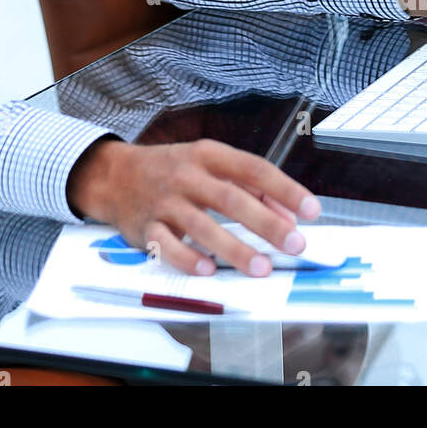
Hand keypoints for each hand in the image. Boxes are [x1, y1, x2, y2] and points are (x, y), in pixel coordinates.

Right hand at [66, 138, 320, 277]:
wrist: (115, 174)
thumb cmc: (173, 170)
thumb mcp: (209, 165)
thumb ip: (250, 187)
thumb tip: (288, 214)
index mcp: (208, 155)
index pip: (253, 168)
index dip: (285, 189)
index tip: (312, 210)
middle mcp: (187, 175)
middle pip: (231, 198)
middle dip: (266, 223)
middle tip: (295, 244)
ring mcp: (165, 201)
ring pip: (202, 225)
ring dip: (234, 248)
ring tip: (262, 268)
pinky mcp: (146, 226)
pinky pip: (168, 245)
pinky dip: (189, 259)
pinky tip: (209, 271)